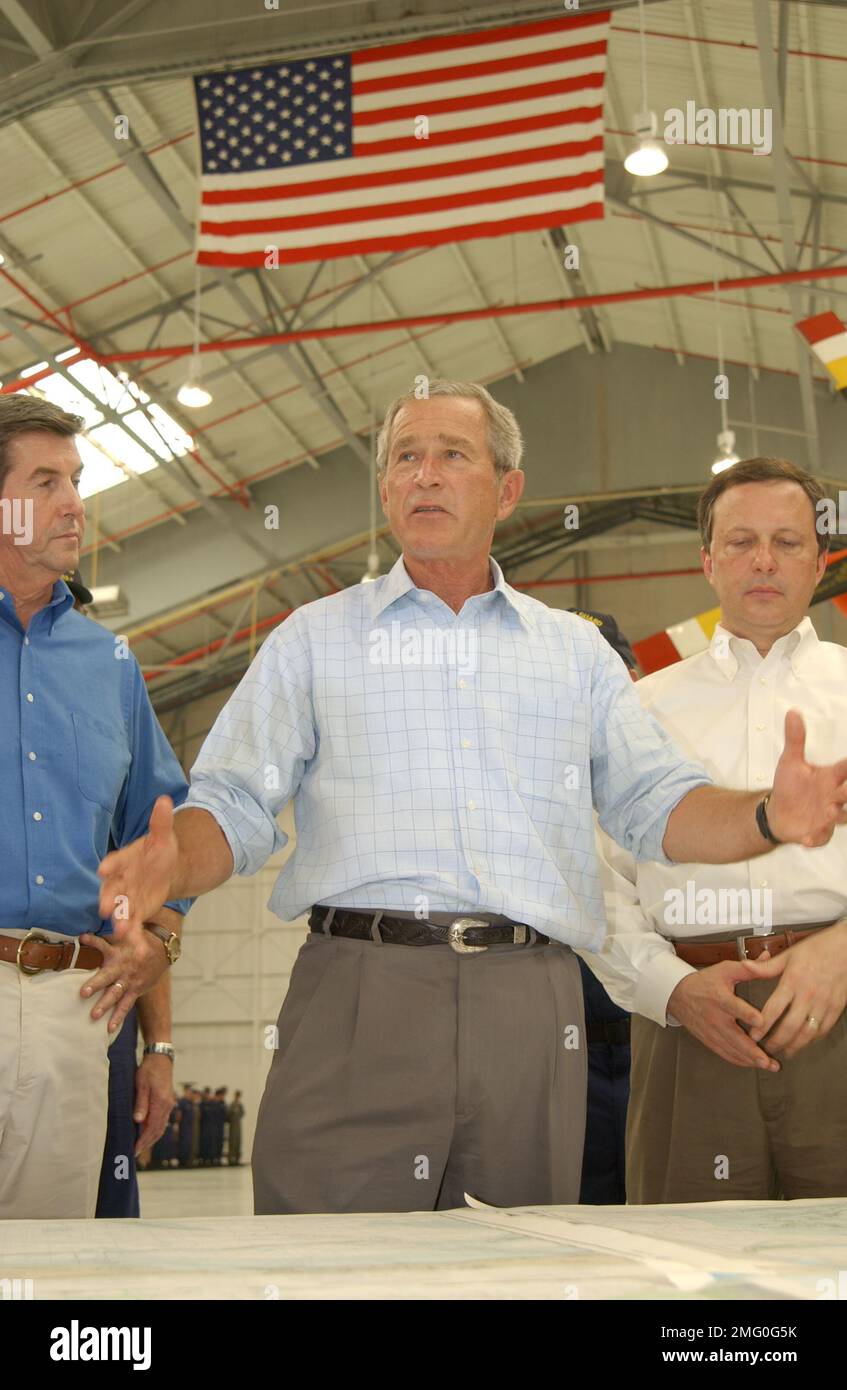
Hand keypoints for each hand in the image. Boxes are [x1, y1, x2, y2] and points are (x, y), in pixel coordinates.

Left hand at [79, 920, 168, 1031]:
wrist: (164, 951)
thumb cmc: (140, 939)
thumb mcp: (130, 930)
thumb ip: (117, 924)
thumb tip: (95, 923)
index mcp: (121, 951)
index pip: (105, 945)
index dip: (94, 942)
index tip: (83, 938)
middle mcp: (125, 967)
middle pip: (109, 975)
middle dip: (96, 984)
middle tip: (83, 993)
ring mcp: (131, 981)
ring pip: (116, 994)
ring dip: (105, 1005)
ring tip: (94, 1015)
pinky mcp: (136, 991)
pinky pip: (126, 1005)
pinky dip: (118, 1017)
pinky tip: (110, 1029)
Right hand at [98, 795, 177, 929]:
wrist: (166, 870)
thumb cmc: (158, 851)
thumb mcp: (163, 836)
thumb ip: (161, 822)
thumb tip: (165, 800)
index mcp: (123, 860)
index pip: (114, 862)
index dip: (109, 866)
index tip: (104, 870)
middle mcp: (119, 882)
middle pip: (111, 891)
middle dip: (108, 899)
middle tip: (105, 908)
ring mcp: (126, 900)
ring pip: (119, 912)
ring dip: (120, 922)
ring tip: (123, 932)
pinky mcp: (136, 914)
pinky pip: (133, 928)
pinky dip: (135, 940)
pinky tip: (140, 952)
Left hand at [133, 1055, 174, 1155]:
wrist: (161, 1057)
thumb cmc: (149, 1070)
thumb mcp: (141, 1085)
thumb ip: (141, 1103)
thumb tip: (138, 1121)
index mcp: (161, 1102)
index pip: (152, 1128)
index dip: (143, 1141)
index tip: (134, 1150)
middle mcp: (167, 1106)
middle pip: (158, 1130)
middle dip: (147, 1143)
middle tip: (135, 1153)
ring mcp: (169, 1104)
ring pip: (161, 1127)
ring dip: (151, 1138)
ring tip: (140, 1146)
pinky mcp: (167, 1102)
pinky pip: (162, 1120)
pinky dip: (155, 1130)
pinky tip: (147, 1132)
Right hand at [667, 959, 779, 1069]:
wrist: (678, 994)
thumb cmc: (706, 981)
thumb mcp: (725, 969)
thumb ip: (747, 967)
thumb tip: (768, 958)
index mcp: (720, 997)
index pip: (735, 1007)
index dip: (748, 1015)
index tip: (762, 1022)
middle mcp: (715, 1017)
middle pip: (735, 1038)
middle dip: (753, 1051)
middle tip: (770, 1061)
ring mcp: (711, 1031)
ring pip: (732, 1050)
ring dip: (750, 1060)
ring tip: (768, 1066)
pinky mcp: (708, 1040)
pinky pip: (725, 1054)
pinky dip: (739, 1061)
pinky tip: (752, 1064)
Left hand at [744, 921, 846, 1056]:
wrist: (845, 948)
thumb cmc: (816, 949)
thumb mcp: (789, 955)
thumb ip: (766, 967)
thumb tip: (744, 966)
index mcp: (793, 981)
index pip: (773, 1009)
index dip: (762, 1026)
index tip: (754, 1036)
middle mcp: (808, 995)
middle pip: (790, 1026)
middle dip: (776, 1041)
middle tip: (767, 1049)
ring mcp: (824, 1003)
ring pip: (808, 1033)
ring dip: (795, 1046)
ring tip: (785, 1051)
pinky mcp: (836, 1008)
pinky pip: (823, 1030)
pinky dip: (813, 1040)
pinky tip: (805, 1042)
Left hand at [768, 711, 846, 846]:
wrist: (779, 814)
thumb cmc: (791, 786)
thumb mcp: (790, 761)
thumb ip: (795, 739)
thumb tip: (792, 712)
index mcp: (831, 778)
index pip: (846, 768)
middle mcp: (834, 797)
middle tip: (841, 792)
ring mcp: (828, 816)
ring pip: (841, 817)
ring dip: (837, 815)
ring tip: (828, 810)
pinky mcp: (818, 832)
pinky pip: (820, 838)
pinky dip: (815, 839)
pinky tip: (806, 840)